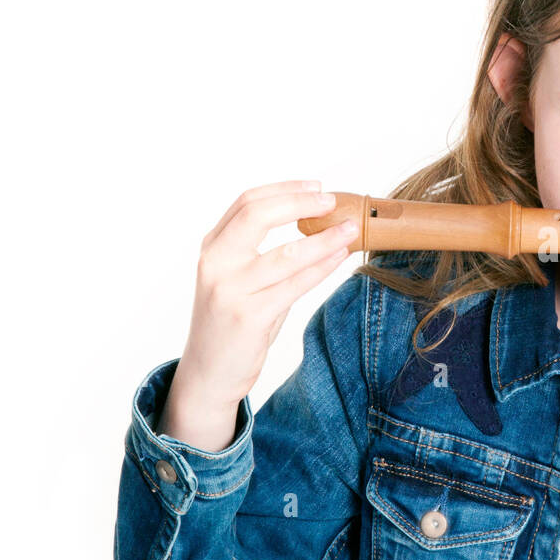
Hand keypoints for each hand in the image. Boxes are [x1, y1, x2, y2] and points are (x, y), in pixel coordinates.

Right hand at [176, 179, 356, 406]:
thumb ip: (260, 252)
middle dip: (300, 203)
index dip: (285, 190)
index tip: (316, 186)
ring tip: (350, 230)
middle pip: (258, 216)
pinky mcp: (248, 316)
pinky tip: (339, 258)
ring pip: (285, 254)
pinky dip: (322, 268)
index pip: (247, 203)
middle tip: (332, 202)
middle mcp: (215, 264)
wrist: (208, 373)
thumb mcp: (236, 279)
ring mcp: (230, 290)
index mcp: (212, 248)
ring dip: (324, 239)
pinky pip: (295, 285)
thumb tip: (314, 224)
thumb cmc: (231, 323)